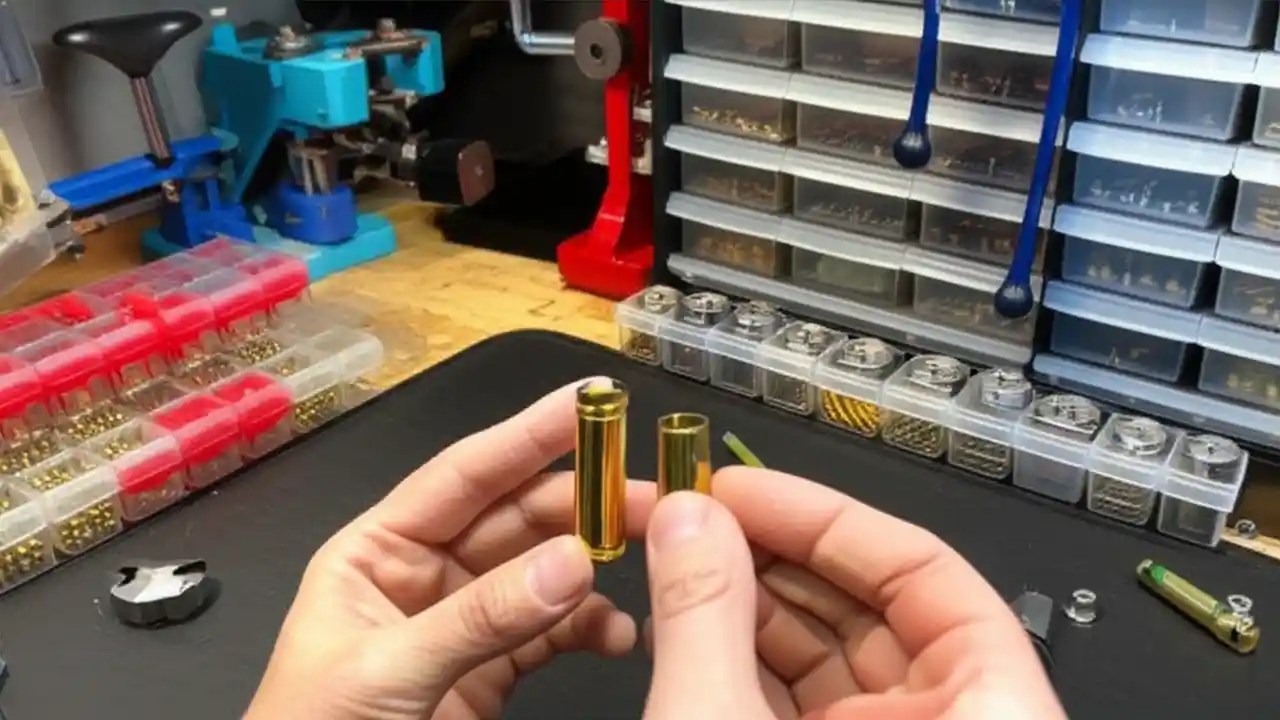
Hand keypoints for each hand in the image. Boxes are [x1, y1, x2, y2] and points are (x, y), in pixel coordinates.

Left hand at [245, 381, 653, 719]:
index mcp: (377, 550)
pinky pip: (552, 633)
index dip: (528, 433)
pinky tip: (617, 633)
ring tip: (648, 559)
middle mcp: (423, 574)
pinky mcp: (491, 672)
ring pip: (542, 571)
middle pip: (516, 518)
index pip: (464, 475)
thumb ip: (478, 618)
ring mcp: (462, 622)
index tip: (590, 400)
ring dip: (594, 564)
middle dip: (582, 501)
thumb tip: (571, 563)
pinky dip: (590, 628)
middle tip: (646, 495)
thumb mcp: (385, 669)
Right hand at [641, 467, 1065, 719]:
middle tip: (693, 512)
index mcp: (988, 718)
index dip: (825, 518)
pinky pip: (794, 703)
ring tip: (678, 555)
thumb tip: (688, 519)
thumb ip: (705, 621)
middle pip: (869, 609)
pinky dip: (738, 661)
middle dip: (771, 553)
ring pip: (825, 658)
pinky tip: (686, 619)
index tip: (739, 487)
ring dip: (745, 602)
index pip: (929, 574)